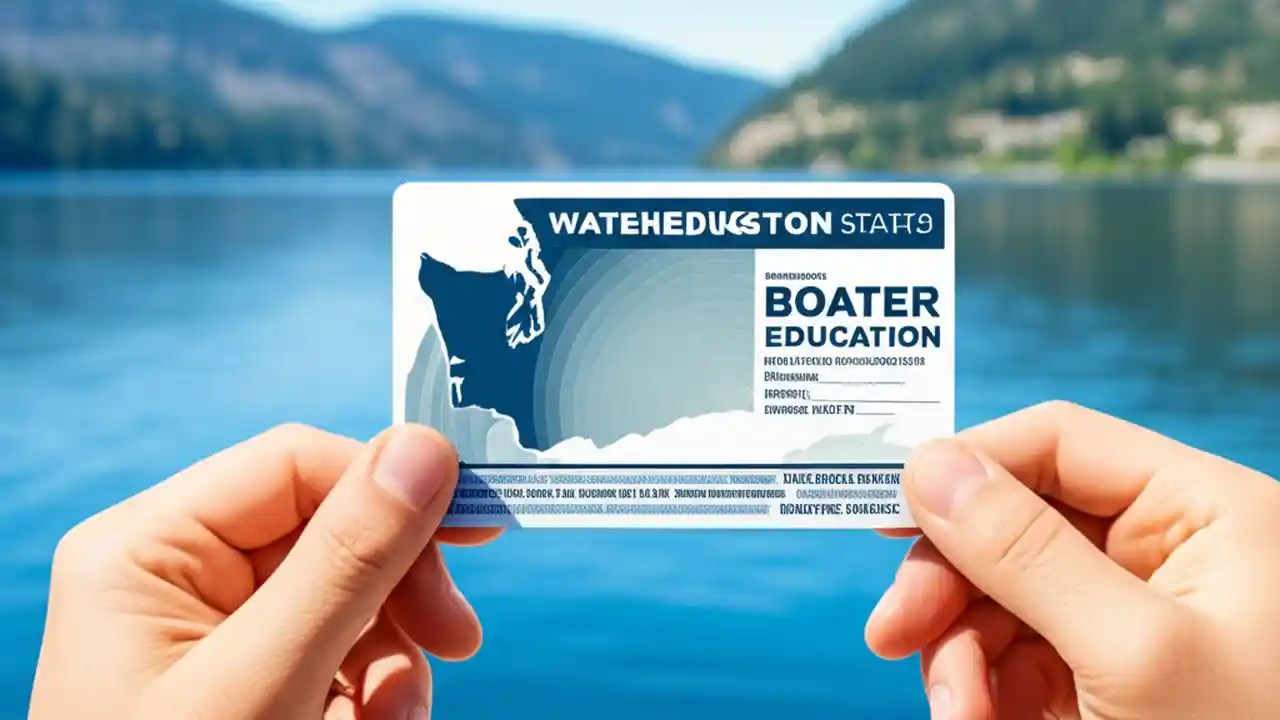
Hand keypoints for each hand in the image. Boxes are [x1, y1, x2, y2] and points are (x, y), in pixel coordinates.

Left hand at [30, 424, 499, 718]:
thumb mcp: (265, 684)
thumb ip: (346, 562)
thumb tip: (424, 448)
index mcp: (148, 549)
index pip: (296, 465)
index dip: (389, 486)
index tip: (476, 522)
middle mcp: (182, 577)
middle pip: (334, 530)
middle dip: (400, 590)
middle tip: (457, 641)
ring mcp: (220, 633)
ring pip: (353, 598)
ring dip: (393, 659)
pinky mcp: (258, 683)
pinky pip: (345, 657)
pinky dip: (375, 695)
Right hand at [865, 402, 1279, 718]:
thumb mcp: (1130, 653)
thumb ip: (1026, 551)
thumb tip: (930, 465)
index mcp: (1203, 511)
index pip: (1057, 443)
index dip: (966, 467)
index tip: (889, 516)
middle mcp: (1165, 551)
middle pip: (1013, 524)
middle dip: (949, 585)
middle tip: (892, 635)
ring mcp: (1131, 617)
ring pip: (1001, 598)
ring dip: (958, 655)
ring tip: (958, 716)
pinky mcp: (1105, 675)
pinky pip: (1013, 657)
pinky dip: (980, 690)